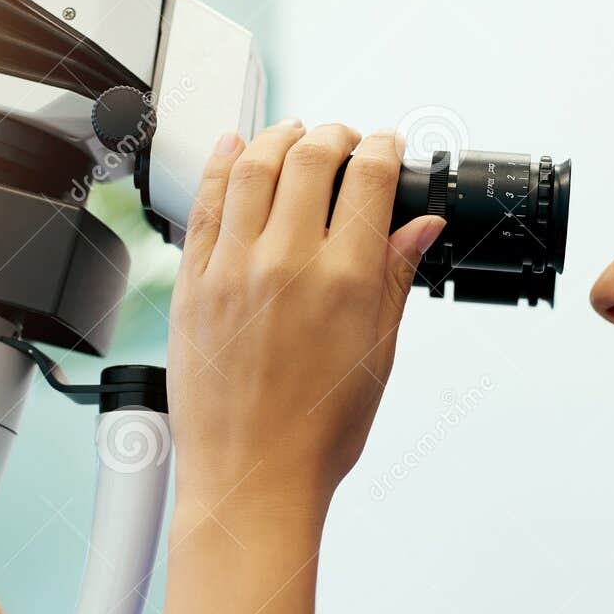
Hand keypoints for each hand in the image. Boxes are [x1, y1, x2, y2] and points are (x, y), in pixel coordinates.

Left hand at [167, 122, 443, 534]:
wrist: (250, 478)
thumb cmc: (316, 433)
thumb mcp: (377, 355)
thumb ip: (395, 279)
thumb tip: (420, 227)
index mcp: (345, 281)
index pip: (370, 179)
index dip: (384, 148)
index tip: (387, 146)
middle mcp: (287, 263)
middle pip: (312, 157)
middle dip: (337, 135)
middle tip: (346, 140)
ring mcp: (232, 269)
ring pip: (254, 166)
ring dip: (279, 137)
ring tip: (294, 136)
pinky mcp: (193, 283)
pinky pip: (205, 204)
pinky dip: (223, 165)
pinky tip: (235, 150)